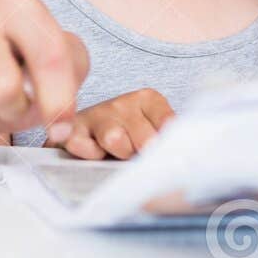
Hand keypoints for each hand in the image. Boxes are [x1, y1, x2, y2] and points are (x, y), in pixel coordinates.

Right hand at [0, 0, 88, 149]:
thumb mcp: (55, 60)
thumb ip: (70, 77)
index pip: (50, 56)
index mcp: (13, 2)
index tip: (60, 122)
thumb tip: (61, 117)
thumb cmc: (7, 67)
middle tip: (9, 107)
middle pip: (4, 91)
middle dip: (14, 114)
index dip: (60, 102)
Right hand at [57, 88, 174, 159]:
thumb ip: (167, 136)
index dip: (169, 146)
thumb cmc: (129, 134)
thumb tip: (183, 154)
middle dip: (145, 155)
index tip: (171, 157)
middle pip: (146, 139)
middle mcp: (123, 103)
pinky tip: (95, 154)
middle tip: (141, 157)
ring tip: (118, 155)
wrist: (91, 126)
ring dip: (119, 153)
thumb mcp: (153, 129)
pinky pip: (83, 145)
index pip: (169, 124)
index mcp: (148, 100)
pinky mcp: (74, 129)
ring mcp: (98, 114)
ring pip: (115, 139)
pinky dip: (90, 154)